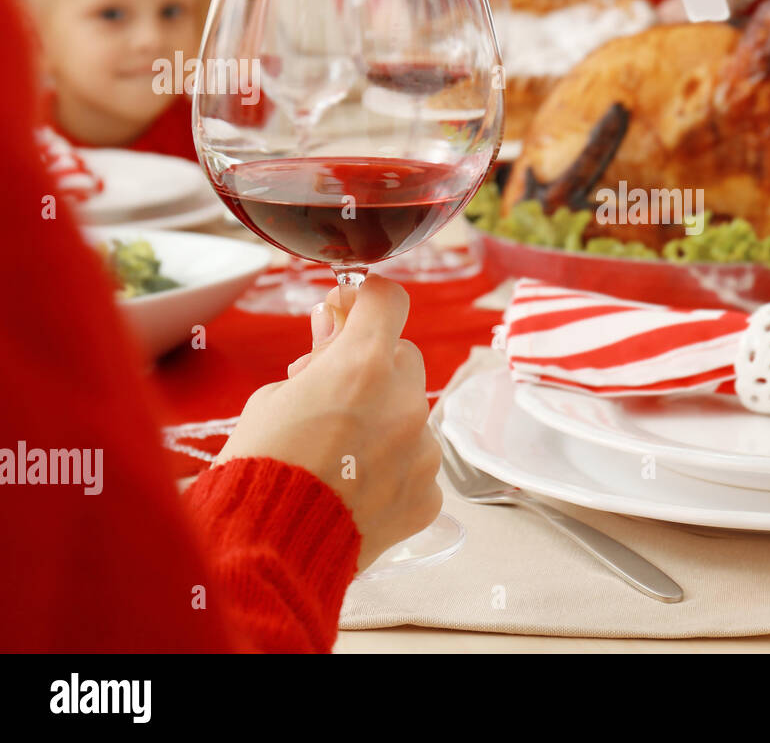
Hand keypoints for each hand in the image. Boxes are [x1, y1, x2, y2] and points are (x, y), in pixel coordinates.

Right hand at [215, 276, 440, 571]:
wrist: (267, 552)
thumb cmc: (258, 471)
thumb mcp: (273, 397)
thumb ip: (316, 360)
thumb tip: (334, 327)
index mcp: (363, 366)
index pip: (387, 300)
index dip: (363, 299)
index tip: (345, 310)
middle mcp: (404, 402)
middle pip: (402, 356)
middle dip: (371, 365)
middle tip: (330, 392)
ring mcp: (421, 449)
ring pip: (410, 414)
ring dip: (382, 420)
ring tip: (336, 453)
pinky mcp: (428, 492)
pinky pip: (415, 463)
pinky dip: (391, 468)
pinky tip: (355, 486)